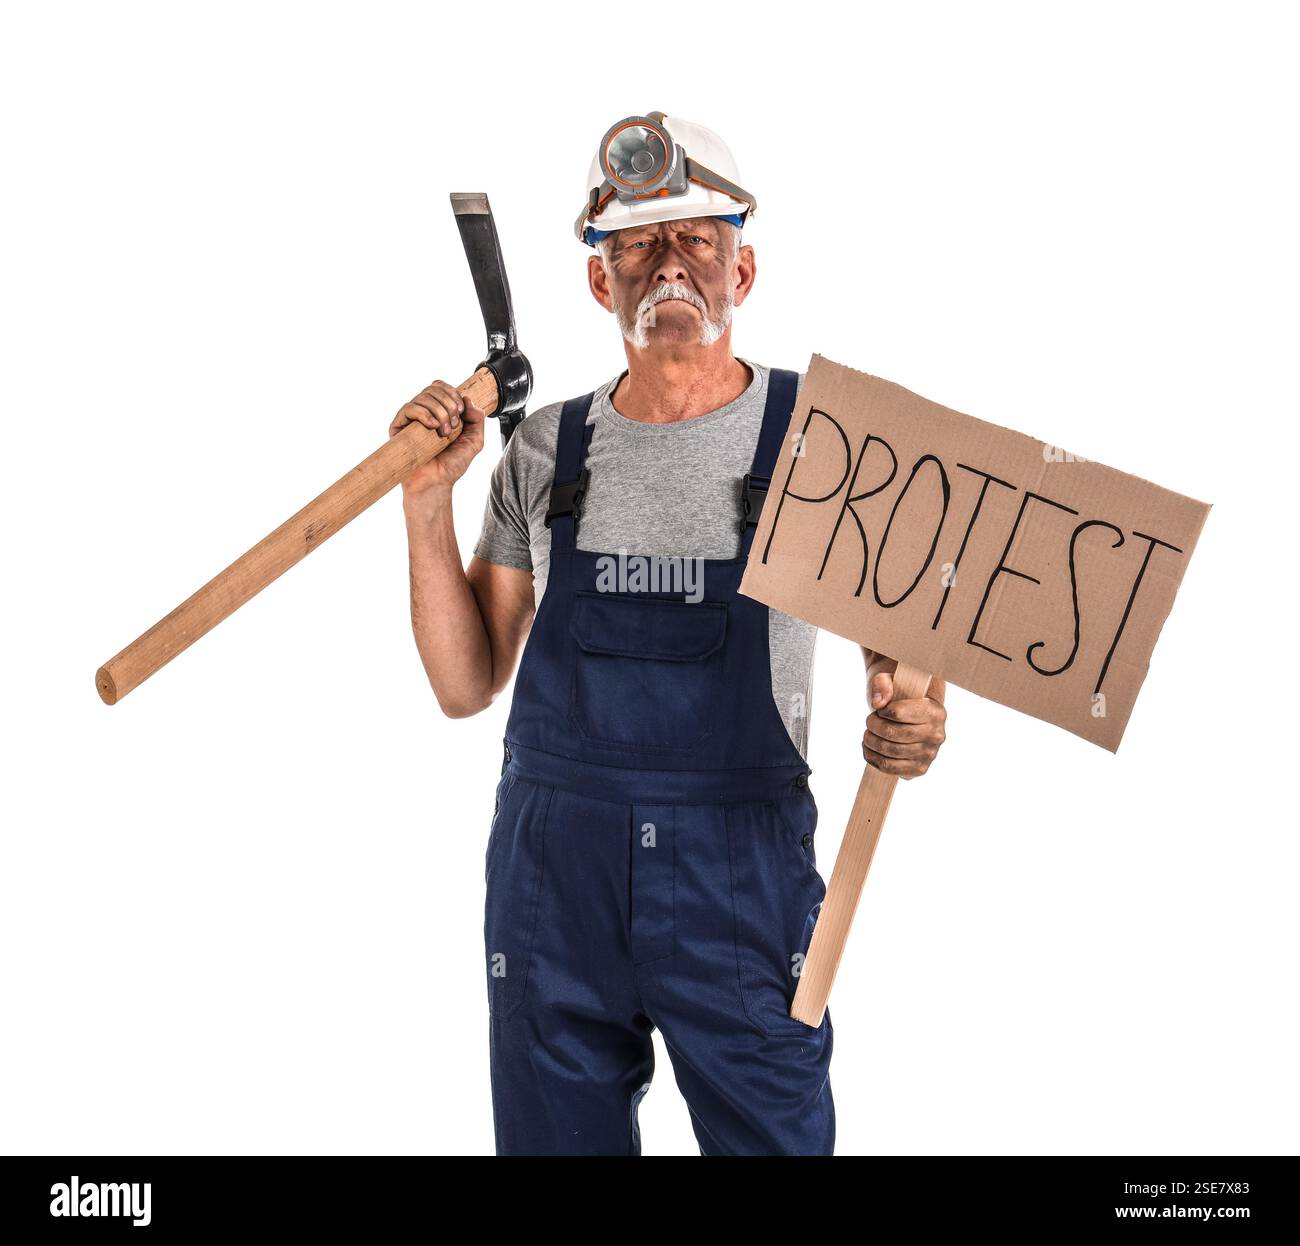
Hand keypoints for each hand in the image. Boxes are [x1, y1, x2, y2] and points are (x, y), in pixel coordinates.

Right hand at [389, 380, 486, 497]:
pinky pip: (408, 408)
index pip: (441, 387)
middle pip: (432, 389)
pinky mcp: (398, 427)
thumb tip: (468, 398)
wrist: (436, 483)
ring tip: (444, 433)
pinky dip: (423, 413)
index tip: (461, 411)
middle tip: (453, 426)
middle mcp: (424, 412)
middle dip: (448, 404)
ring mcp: (410, 419)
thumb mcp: (474, 441)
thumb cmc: (452, 465)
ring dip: (439, 411)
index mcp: (439, 412)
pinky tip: (432, 426)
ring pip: (422, 397)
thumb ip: (477, 419)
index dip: (452, 393)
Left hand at [863, 659, 946, 778]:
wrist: (911, 720)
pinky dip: (872, 758)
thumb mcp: (892, 681)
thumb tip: (878, 703)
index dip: (882, 711)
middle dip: (872, 726)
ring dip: (870, 742)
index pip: (897, 713)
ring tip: (868, 734)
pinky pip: (889, 767)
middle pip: (891, 733)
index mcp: (935, 711)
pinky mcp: (918, 769)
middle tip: (870, 721)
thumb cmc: (901, 699)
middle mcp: (937, 735)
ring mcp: (929, 755)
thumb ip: (883, 682)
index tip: (881, 709)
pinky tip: (868, 749)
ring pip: (888, 751)